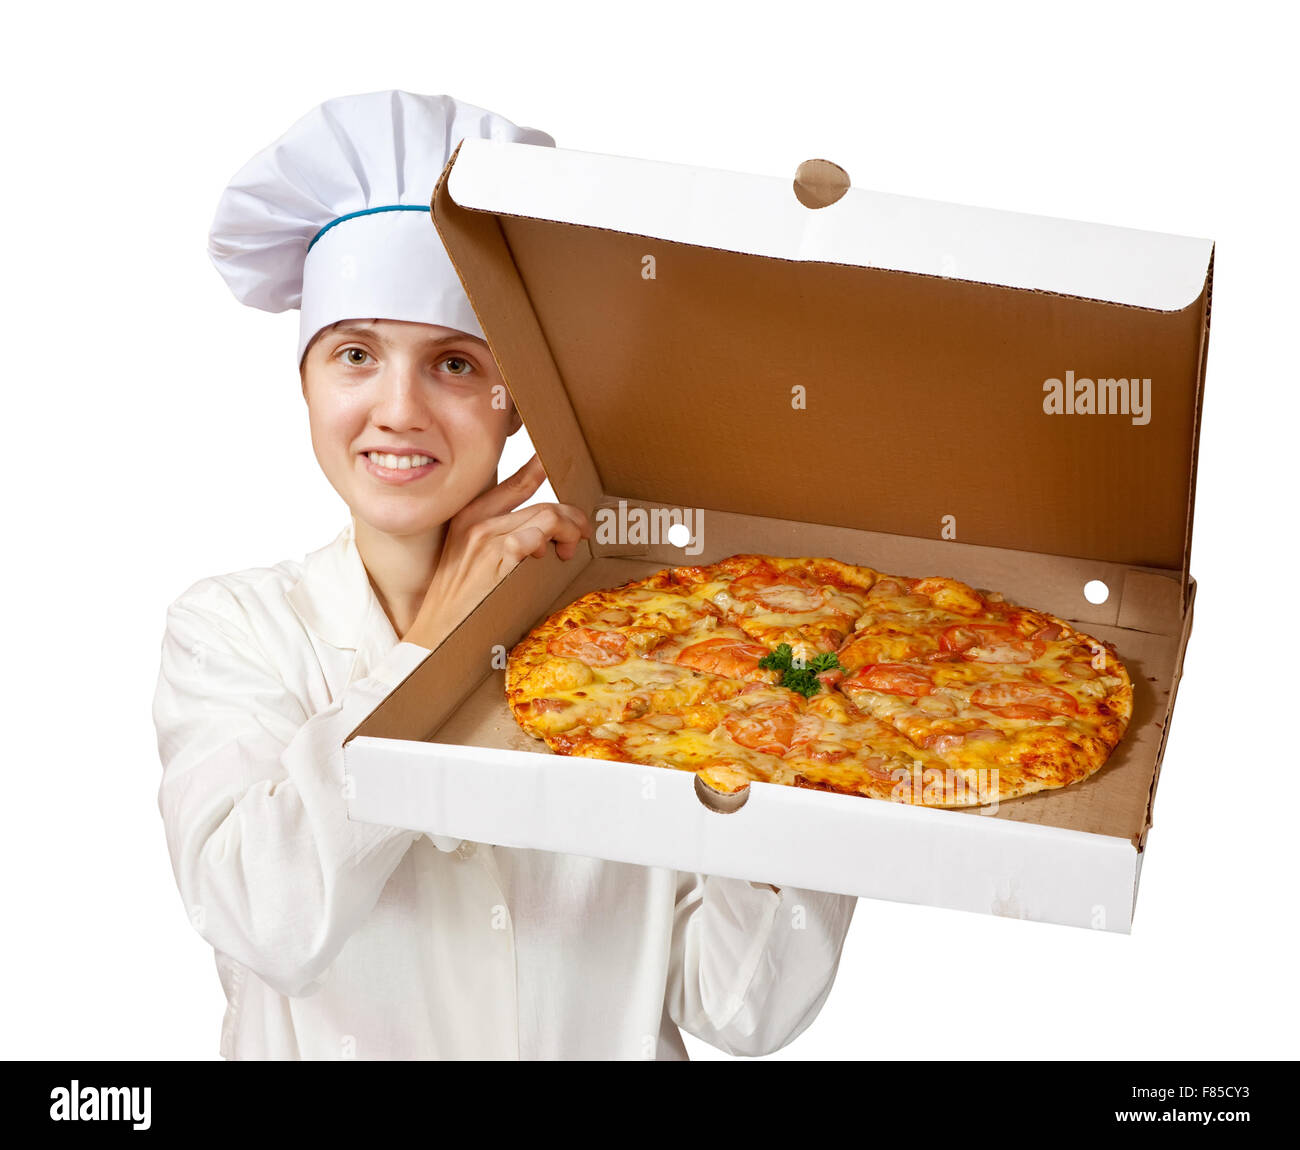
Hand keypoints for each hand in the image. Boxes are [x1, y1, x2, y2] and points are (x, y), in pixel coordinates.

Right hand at [402, 455, 591, 650]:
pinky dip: (550, 544)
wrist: (435, 632)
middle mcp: (476, 521)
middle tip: (580, 534)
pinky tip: (548, 560)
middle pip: (542, 503)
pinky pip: (537, 537)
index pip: (516, 482)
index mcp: (469, 515)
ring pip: (547, 516)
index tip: (560, 466)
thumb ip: (499, 537)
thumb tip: (541, 531)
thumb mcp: (468, 557)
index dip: (542, 470)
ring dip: (568, 532)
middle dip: (571, 517)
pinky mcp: (496, 558)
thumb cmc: (458, 600)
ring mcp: (485, 538)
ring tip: (569, 550)